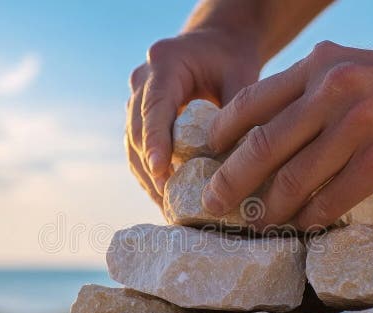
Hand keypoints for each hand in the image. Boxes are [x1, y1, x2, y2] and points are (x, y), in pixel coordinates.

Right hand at [126, 29, 259, 205]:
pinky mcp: (139, 117)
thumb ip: (236, 112)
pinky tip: (166, 199)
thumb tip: (235, 159)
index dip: (155, 140)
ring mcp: (136, 98)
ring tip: (167, 208)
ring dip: (148, 177)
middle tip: (169, 201)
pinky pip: (137, 150)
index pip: (154, 106)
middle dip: (151, 167)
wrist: (215, 44)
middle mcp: (142, 79)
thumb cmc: (230, 59)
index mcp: (165, 63)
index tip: (160, 169)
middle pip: (137, 129)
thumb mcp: (241, 76)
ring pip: (132, 144)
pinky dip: (150, 174)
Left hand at [202, 40, 372, 230]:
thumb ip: (307, 92)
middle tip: (212, 204)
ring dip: (270, 208)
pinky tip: (302, 226)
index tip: (208, 158)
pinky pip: (333, 198)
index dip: (223, 134)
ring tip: (256, 223)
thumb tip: (262, 134)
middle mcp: (332, 91)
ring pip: (295, 178)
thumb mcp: (347, 67)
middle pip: (263, 144)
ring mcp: (359, 125)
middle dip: (231, 180)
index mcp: (317, 67)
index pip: (251, 101)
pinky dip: (311, 217)